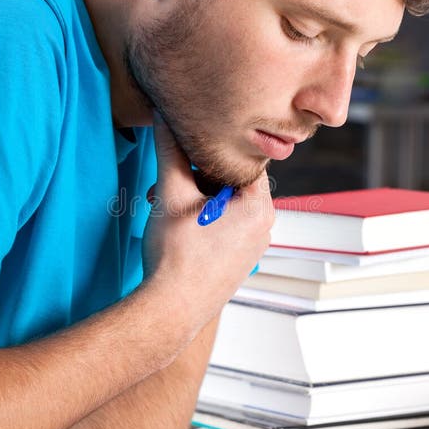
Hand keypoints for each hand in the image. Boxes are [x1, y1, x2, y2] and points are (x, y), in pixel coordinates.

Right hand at [142, 114, 273, 335]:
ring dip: (195, 199)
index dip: (207, 152)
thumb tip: (165, 117)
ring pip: (225, 205)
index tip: (183, 153)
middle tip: (163, 185)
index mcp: (259, 206)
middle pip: (231, 182)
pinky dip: (202, 220)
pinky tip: (177, 228)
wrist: (171, 311)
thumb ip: (171, 151)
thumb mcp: (171, 194)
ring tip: (165, 207)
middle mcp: (265, 226)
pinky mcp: (241, 261)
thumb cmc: (175, 256)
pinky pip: (226, 227)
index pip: (239, 158)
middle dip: (195, 178)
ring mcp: (255, 246)